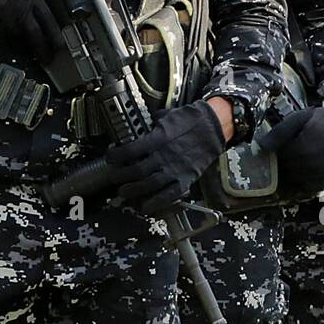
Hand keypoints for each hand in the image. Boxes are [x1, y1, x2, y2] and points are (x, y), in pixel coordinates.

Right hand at [0, 0, 62, 60]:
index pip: (47, 18)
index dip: (55, 34)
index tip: (60, 44)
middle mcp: (18, 5)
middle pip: (34, 33)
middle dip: (42, 49)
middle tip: (47, 58)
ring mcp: (3, 14)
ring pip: (18, 37)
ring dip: (25, 48)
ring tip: (31, 55)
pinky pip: (1, 36)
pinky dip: (8, 42)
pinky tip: (12, 46)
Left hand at [105, 99, 226, 215]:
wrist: (212, 127)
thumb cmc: (189, 120)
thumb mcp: (165, 117)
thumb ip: (149, 126)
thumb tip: (136, 130)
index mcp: (158, 138)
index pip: (130, 150)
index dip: (115, 156)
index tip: (111, 157)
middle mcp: (164, 155)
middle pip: (136, 171)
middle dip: (120, 176)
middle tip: (114, 177)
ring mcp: (175, 169)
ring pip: (149, 185)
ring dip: (133, 191)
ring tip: (124, 192)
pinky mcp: (185, 179)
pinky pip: (168, 196)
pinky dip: (155, 204)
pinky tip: (145, 206)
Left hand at [266, 99, 323, 192]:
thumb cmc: (322, 120)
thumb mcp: (298, 119)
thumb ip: (279, 134)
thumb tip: (259, 147)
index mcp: (301, 148)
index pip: (277, 158)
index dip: (275, 153)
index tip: (277, 147)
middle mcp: (310, 163)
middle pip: (285, 170)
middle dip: (282, 162)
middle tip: (286, 152)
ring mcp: (320, 173)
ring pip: (295, 179)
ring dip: (291, 172)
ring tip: (296, 159)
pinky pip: (308, 186)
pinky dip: (302, 181)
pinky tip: (302, 170)